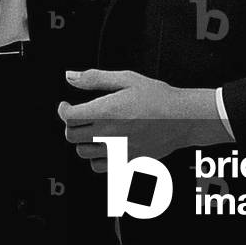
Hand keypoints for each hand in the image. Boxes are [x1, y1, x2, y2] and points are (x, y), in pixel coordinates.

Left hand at [58, 69, 226, 170]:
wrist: (181, 118)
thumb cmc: (157, 96)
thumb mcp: (125, 79)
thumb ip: (94, 78)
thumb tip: (71, 76)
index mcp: (105, 112)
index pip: (69, 118)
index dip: (63, 110)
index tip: (66, 105)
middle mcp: (108, 135)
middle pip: (72, 137)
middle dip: (71, 125)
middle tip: (80, 116)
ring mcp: (116, 152)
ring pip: (83, 153)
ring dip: (83, 141)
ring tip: (94, 129)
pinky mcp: (125, 163)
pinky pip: (99, 167)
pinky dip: (96, 157)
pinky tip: (105, 145)